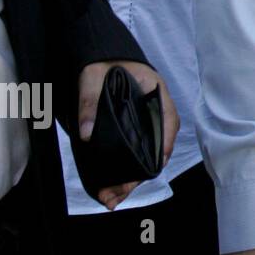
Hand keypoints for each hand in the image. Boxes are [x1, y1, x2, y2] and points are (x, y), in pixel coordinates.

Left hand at [76, 59, 177, 209]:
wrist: (99, 56)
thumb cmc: (102, 63)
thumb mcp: (93, 77)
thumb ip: (89, 101)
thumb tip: (85, 133)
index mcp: (156, 93)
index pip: (169, 122)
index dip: (163, 147)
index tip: (152, 169)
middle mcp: (156, 110)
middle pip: (157, 146)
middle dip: (138, 175)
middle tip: (116, 195)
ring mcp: (146, 121)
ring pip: (146, 153)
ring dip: (130, 177)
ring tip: (111, 199)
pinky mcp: (133, 128)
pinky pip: (136, 151)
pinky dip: (126, 170)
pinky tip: (113, 185)